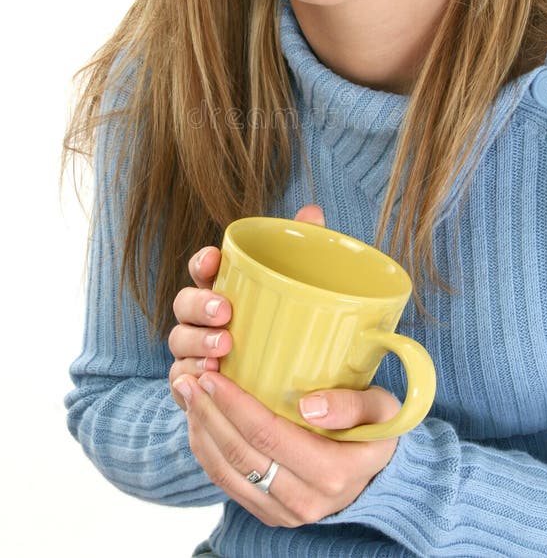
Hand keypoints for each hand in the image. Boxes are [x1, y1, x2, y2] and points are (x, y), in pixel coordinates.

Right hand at [168, 204, 325, 407]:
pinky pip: (179, 380)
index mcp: (223, 290)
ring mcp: (193, 352)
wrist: (283, 392)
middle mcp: (202, 319)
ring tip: (223, 348)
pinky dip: (189, 377)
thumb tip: (312, 211)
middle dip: (198, 304)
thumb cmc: (286, 332)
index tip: (214, 258)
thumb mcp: (300, 291)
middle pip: (183, 303)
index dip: (202, 262)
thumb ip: (303, 250)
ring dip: (195, 342)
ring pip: (178, 340)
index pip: (202, 269)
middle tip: (225, 311)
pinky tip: (207, 378)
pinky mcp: (194, 388)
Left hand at [172, 371, 398, 525]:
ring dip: (201, 430)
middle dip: (209, 412)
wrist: (380, 473)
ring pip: (227, 472)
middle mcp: (305, 501)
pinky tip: (200, 421)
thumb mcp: (382, 408)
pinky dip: (207, 451)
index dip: (235, 404)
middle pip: (241, 454)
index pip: (269, 435)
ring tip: (188, 394)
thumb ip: (352, 405)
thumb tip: (309, 405)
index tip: (213, 374)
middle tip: (190, 378)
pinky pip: (227, 484)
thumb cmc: (377, 429)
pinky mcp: (270, 514)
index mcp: (333, 473)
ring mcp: (285, 513)